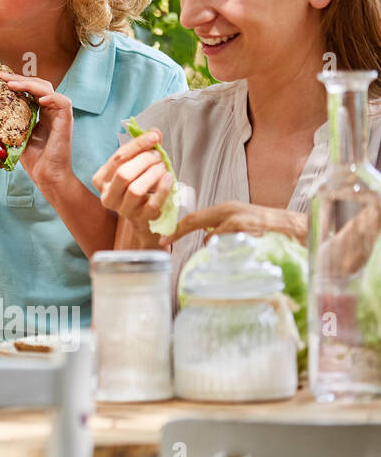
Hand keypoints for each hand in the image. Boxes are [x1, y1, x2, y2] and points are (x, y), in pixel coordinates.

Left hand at [0, 71, 72, 190]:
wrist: (46, 176)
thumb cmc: (32, 159)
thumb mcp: (14, 136)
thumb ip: (5, 123)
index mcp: (40, 112)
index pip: (30, 90)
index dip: (17, 82)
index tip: (0, 79)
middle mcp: (51, 110)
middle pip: (38, 85)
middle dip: (20, 79)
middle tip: (3, 77)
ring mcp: (59, 115)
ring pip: (48, 90)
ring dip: (29, 84)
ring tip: (12, 85)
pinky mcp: (66, 121)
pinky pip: (63, 102)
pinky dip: (51, 98)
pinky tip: (38, 99)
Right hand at [91, 128, 171, 240]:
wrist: (142, 217)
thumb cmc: (137, 185)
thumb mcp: (135, 166)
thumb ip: (143, 149)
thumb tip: (154, 132)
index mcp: (101, 179)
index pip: (118, 158)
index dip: (137, 145)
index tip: (153, 136)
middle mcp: (107, 196)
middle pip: (124, 173)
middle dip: (144, 160)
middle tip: (158, 155)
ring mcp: (122, 210)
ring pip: (135, 189)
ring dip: (152, 174)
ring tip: (163, 167)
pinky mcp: (139, 219)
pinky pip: (152, 204)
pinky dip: (162, 189)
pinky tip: (169, 178)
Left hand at [164, 202, 307, 245]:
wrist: (292, 227)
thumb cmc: (267, 229)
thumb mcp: (241, 223)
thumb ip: (222, 228)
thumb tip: (206, 239)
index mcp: (226, 209)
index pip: (194, 217)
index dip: (177, 228)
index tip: (163, 239)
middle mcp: (228, 210)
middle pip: (193, 220)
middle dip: (177, 232)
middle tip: (164, 242)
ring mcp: (235, 219)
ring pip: (210, 236)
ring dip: (213, 246)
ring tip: (232, 247)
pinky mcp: (242, 228)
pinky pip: (223, 241)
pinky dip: (225, 248)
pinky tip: (240, 247)